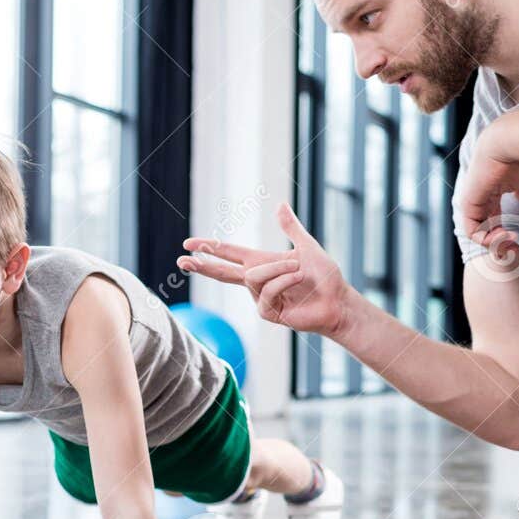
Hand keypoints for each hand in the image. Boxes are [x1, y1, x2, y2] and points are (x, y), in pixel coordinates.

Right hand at [178, 203, 354, 337]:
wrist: (338, 299)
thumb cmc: (324, 276)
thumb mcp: (307, 246)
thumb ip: (291, 227)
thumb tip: (280, 205)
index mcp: (261, 262)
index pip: (229, 254)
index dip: (210, 248)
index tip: (188, 244)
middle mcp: (258, 281)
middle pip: (222, 273)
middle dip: (202, 265)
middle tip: (181, 260)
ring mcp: (261, 298)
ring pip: (254, 277)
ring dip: (278, 269)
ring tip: (299, 269)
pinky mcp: (269, 313)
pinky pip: (266, 292)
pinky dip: (283, 281)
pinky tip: (297, 280)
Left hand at [458, 120, 518, 252]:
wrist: (505, 145)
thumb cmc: (514, 159)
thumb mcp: (518, 182)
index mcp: (488, 198)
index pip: (491, 225)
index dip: (503, 237)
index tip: (517, 239)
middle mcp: (478, 203)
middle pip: (484, 234)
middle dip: (500, 244)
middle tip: (514, 245)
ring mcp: (471, 204)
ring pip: (478, 236)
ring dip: (496, 243)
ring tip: (510, 239)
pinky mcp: (468, 204)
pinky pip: (473, 232)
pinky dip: (488, 239)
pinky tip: (503, 234)